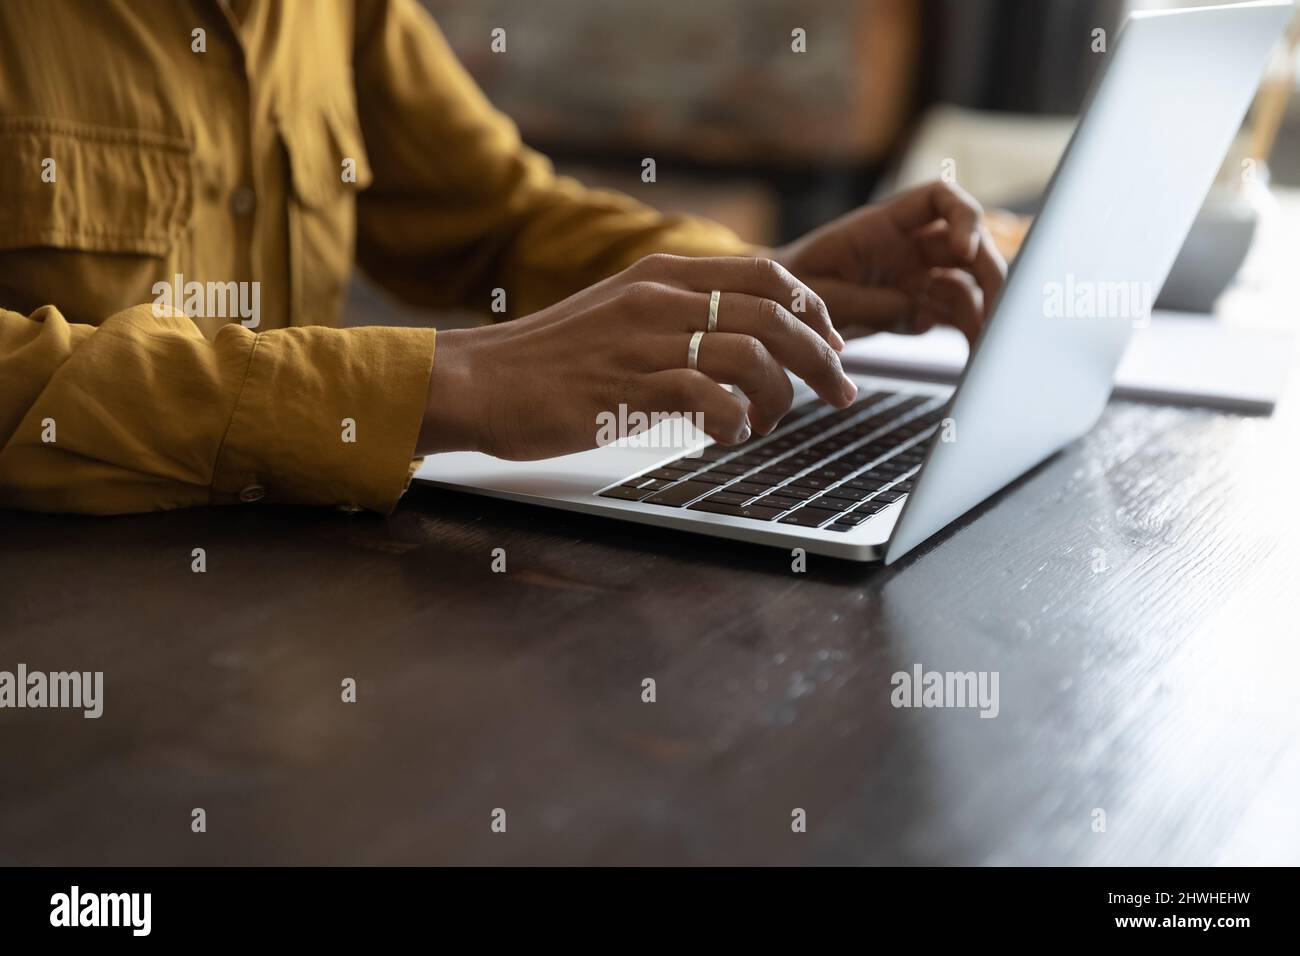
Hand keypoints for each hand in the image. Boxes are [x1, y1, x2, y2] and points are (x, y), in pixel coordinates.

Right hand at [418, 254, 857, 459]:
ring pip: (752, 354)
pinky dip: (737, 421)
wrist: (478, 381)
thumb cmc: (547, 360)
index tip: (833, 343)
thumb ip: (675, 315)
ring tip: (771, 424)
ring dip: (781, 396)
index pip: (767, 274)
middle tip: (841, 392)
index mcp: (660, 275)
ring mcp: (644, 343)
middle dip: (823, 357)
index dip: (814, 310)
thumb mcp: (618, 314)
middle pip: (775, 314)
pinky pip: (711, 398)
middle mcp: (660, 300)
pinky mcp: (628, 389)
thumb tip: (738, 338)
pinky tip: (730, 437)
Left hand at [773, 180, 1007, 345]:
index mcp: (883, 226)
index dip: (962, 216)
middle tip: (998, 309)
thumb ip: (868, 301)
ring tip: (988, 342)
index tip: (965, 247)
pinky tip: (975, 351)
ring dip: (985, 309)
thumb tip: (917, 310)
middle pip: (968, 245)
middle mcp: (908, 246)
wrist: (778, 314)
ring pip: (968, 283)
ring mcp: (916, 277)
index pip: (939, 199)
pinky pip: (954, 315)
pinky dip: (969, 331)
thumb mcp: (820, 295)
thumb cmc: (792, 291)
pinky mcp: (917, 308)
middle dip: (989, 272)